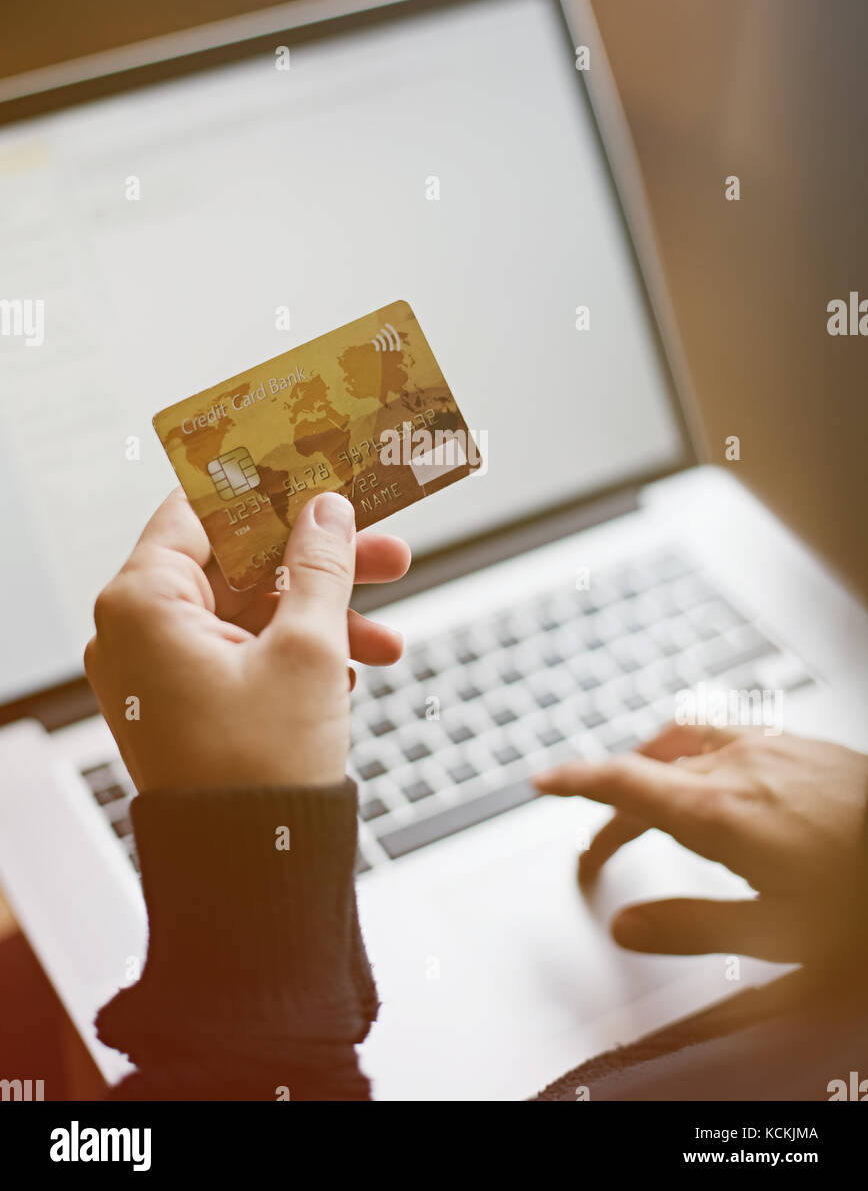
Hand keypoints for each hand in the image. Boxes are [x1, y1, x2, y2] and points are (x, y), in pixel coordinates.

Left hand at [84, 488, 410, 790]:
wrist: (249, 882)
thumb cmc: (259, 776)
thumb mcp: (308, 651)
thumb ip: (320, 566)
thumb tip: (327, 510)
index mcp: (143, 603)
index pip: (202, 509)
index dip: (269, 489)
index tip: (319, 474)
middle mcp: (139, 632)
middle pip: (238, 563)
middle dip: (319, 563)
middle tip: (384, 552)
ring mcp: (160, 672)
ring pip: (252, 613)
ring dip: (322, 618)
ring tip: (386, 640)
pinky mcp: (187, 705)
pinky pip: (247, 656)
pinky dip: (299, 657)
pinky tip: (351, 674)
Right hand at [534, 724, 867, 961]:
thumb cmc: (862, 899)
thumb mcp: (778, 936)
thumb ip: (693, 928)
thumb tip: (627, 925)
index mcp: (722, 811)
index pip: (624, 782)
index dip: (575, 781)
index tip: (541, 780)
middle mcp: (742, 767)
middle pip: (650, 768)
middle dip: (612, 802)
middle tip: (597, 846)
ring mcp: (776, 749)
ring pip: (689, 741)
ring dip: (654, 765)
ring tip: (644, 794)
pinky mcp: (806, 746)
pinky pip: (728, 736)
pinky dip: (696, 754)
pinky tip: (719, 777)